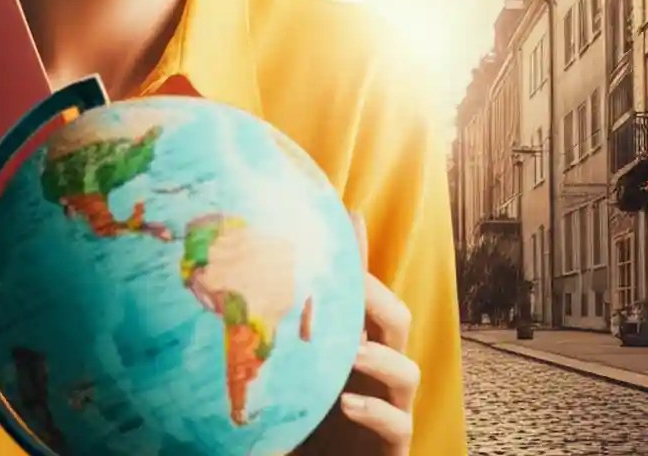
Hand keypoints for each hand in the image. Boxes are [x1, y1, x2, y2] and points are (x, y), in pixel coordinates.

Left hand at [296, 213, 418, 454]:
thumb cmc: (302, 420)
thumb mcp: (289, 370)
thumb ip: (280, 330)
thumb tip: (240, 283)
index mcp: (356, 345)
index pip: (364, 293)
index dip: (361, 256)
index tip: (349, 215)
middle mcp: (379, 370)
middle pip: (398, 321)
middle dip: (377, 299)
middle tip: (352, 286)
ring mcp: (392, 407)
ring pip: (408, 371)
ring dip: (381, 356)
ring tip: (352, 350)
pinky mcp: (393, 445)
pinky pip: (397, 424)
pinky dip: (377, 411)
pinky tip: (348, 402)